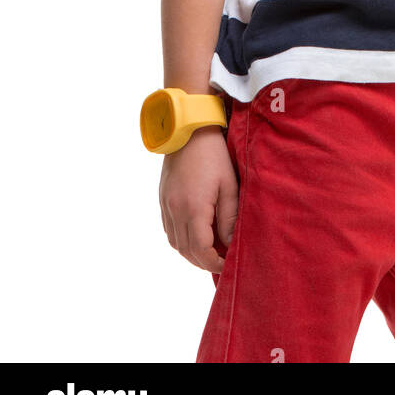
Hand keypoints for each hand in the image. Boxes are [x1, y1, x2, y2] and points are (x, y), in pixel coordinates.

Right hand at [159, 126, 238, 273]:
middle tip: (221, 261)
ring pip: (175, 243)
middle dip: (203, 262)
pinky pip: (169, 230)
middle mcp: (175, 211)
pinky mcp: (163, 199)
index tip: (227, 264)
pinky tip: (195, 236)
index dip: (214, 263)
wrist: (189, 130)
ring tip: (210, 251)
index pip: (201, 251)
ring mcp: (166, 206)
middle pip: (186, 251)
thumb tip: (231, 243)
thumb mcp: (229, 185)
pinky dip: (181, 240)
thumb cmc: (214, 155)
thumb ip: (229, 218)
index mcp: (193, 209)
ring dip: (191, 253)